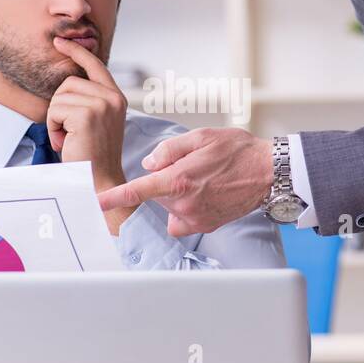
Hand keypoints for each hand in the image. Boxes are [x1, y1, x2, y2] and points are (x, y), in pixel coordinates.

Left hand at [49, 37, 135, 233]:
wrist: (99, 180)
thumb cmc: (92, 155)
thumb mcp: (96, 121)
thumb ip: (90, 99)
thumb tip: (69, 80)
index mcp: (116, 97)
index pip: (95, 65)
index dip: (76, 51)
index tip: (60, 41)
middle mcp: (112, 97)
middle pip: (69, 82)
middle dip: (59, 107)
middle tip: (69, 132)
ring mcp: (102, 104)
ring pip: (60, 96)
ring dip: (55, 119)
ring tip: (69, 138)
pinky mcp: (87, 114)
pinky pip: (55, 110)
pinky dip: (53, 128)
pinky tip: (65, 142)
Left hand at [97, 128, 273, 236]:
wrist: (268, 173)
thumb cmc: (237, 150)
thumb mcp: (201, 137)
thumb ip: (169, 149)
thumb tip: (150, 163)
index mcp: (179, 180)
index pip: (137, 191)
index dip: (112, 197)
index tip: (95, 203)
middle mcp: (184, 204)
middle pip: (156, 195)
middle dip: (164, 182)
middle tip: (191, 168)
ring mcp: (195, 218)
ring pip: (170, 206)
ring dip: (177, 195)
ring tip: (202, 180)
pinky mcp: (206, 226)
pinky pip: (183, 220)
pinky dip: (187, 209)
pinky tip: (204, 196)